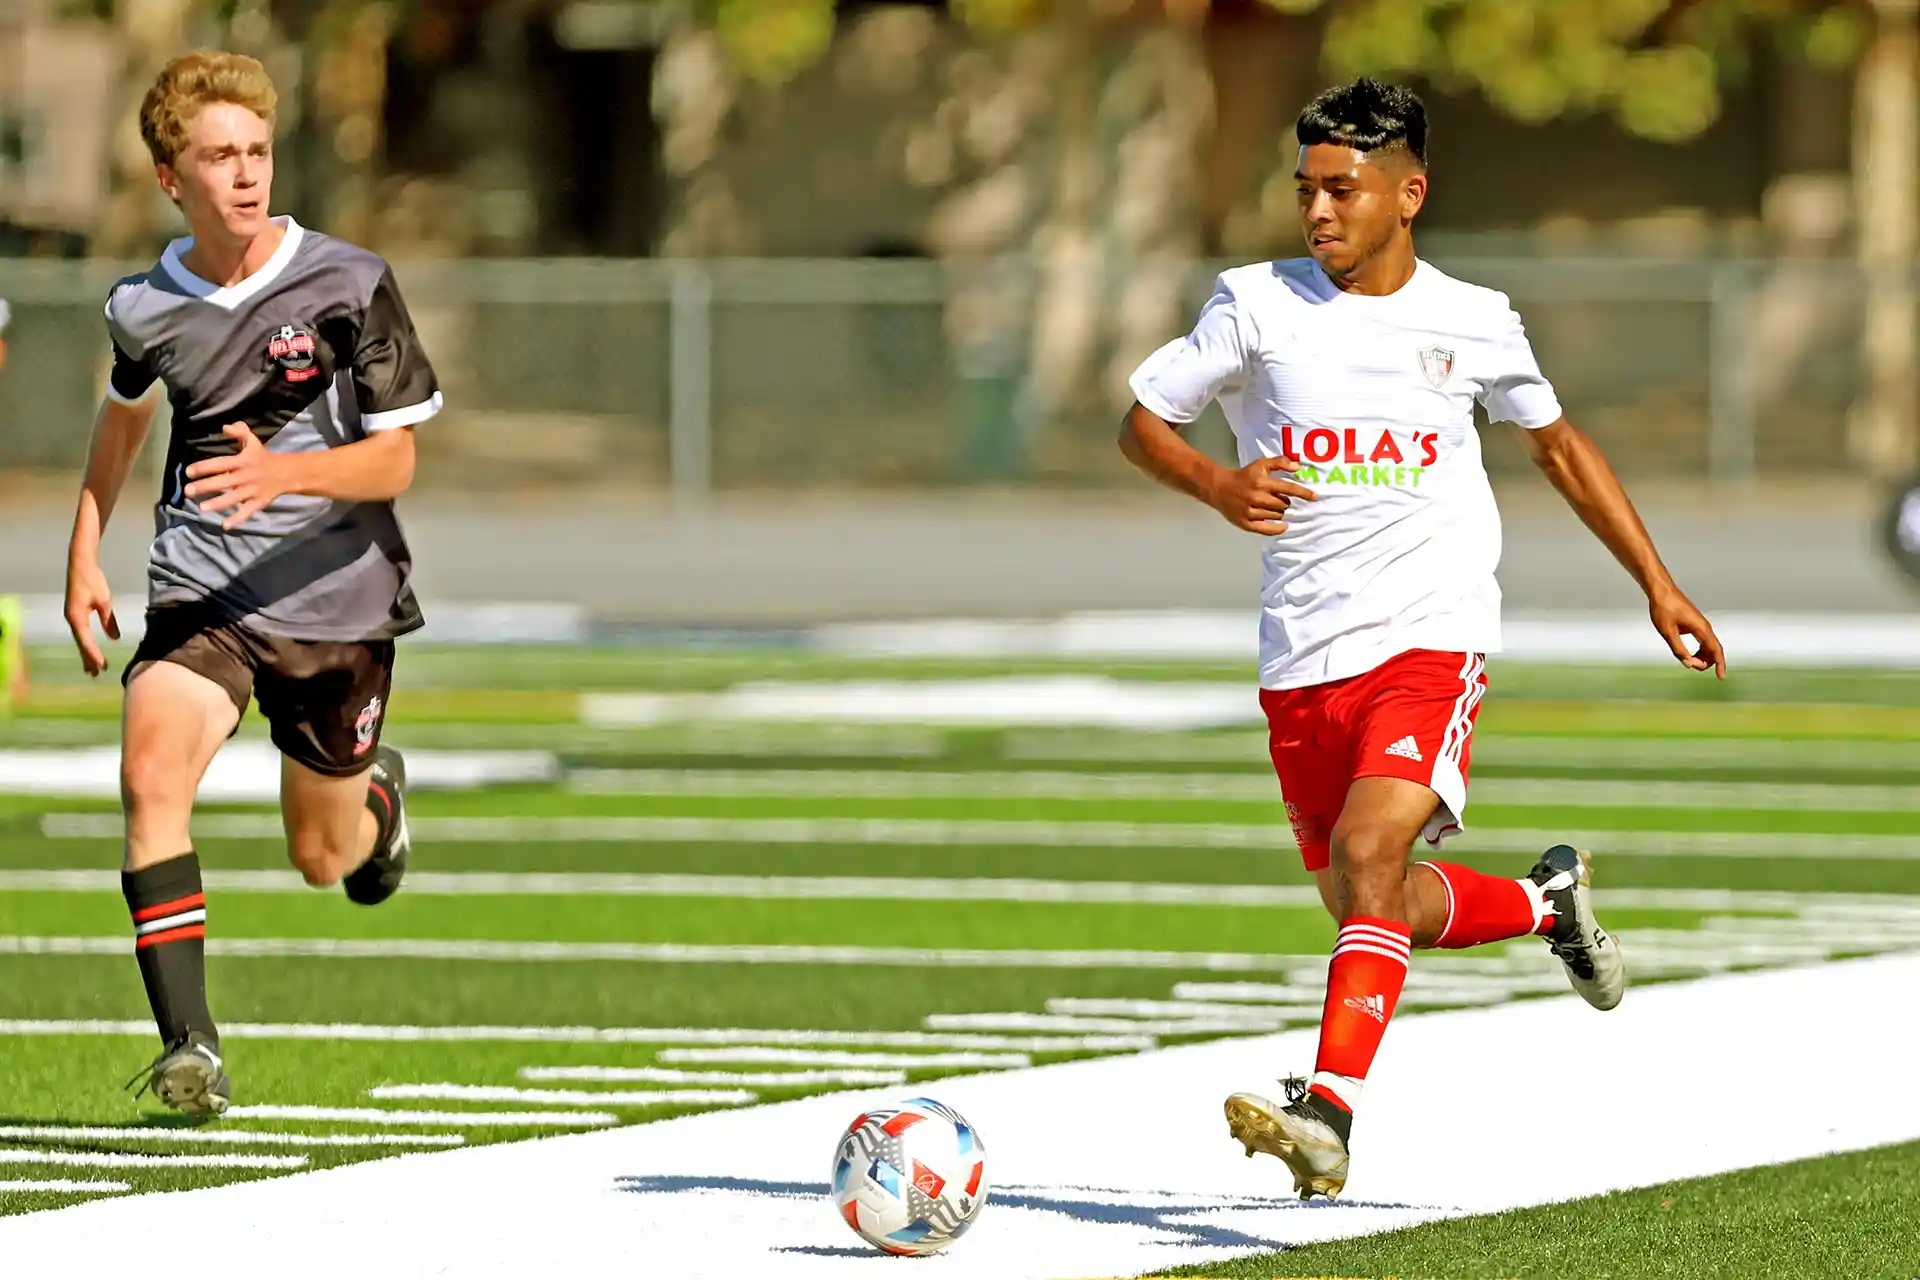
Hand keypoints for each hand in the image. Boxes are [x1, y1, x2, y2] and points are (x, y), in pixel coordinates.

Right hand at [64, 554, 118, 677]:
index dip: (94, 654)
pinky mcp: (74, 612)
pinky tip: (89, 650)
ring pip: (80, 639)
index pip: (86, 641)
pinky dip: (85, 643)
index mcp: (77, 617)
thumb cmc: (93, 580)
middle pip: (81, 643)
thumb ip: (109, 620)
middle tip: (96, 675)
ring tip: (92, 669)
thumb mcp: (104, 601)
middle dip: (89, 659)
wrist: (80, 564)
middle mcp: (71, 619)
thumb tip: (115, 638)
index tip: (103, 666)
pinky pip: (81, 633)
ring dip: (86, 653)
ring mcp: (72, 616)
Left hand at [184, 422, 288, 529]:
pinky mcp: (258, 502)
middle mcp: (246, 476)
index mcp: (242, 461)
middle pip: (223, 481)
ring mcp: (252, 491)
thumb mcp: (254, 442)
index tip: (188, 471)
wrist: (287, 473)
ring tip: (202, 508)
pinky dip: (238, 519)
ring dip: (218, 503)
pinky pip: (247, 511)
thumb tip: (225, 427)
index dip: (204, 467)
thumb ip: (240, 432)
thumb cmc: (264, 458)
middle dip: (205, 487)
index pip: (220, 464)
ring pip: (234, 498)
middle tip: (188, 491)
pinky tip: (225, 525)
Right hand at [1205, 455, 1316, 534]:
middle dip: (1285, 502)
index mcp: (1262, 483)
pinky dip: (1277, 528)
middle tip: (1279, 499)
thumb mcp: (1261, 464)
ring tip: (1272, 507)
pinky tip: (1283, 525)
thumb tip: (1298, 467)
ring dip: (1279, 512)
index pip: (1288, 488)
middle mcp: (1257, 498)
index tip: (1315, 497)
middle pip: (1284, 505)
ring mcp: (1251, 512)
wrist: (1219, 488)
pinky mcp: (1245, 523)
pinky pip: (1266, 529)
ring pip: (1277, 516)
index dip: (1303, 493)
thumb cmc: (1243, 476)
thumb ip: (1280, 462)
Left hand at [1650, 587, 1725, 677]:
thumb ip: (1678, 648)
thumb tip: (1688, 663)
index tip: (1721, 678)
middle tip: (1687, 663)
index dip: (1719, 665)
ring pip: (1708, 647)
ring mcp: (1701, 626)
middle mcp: (1705, 627)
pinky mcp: (1696, 625)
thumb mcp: (1667, 631)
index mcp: (1701, 628)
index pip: (1715, 650)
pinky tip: (1687, 654)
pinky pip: (1703, 642)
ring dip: (1701, 658)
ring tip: (1686, 659)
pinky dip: (1699, 652)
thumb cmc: (1663, 609)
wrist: (1662, 592)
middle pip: (1713, 651)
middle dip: (1705, 662)